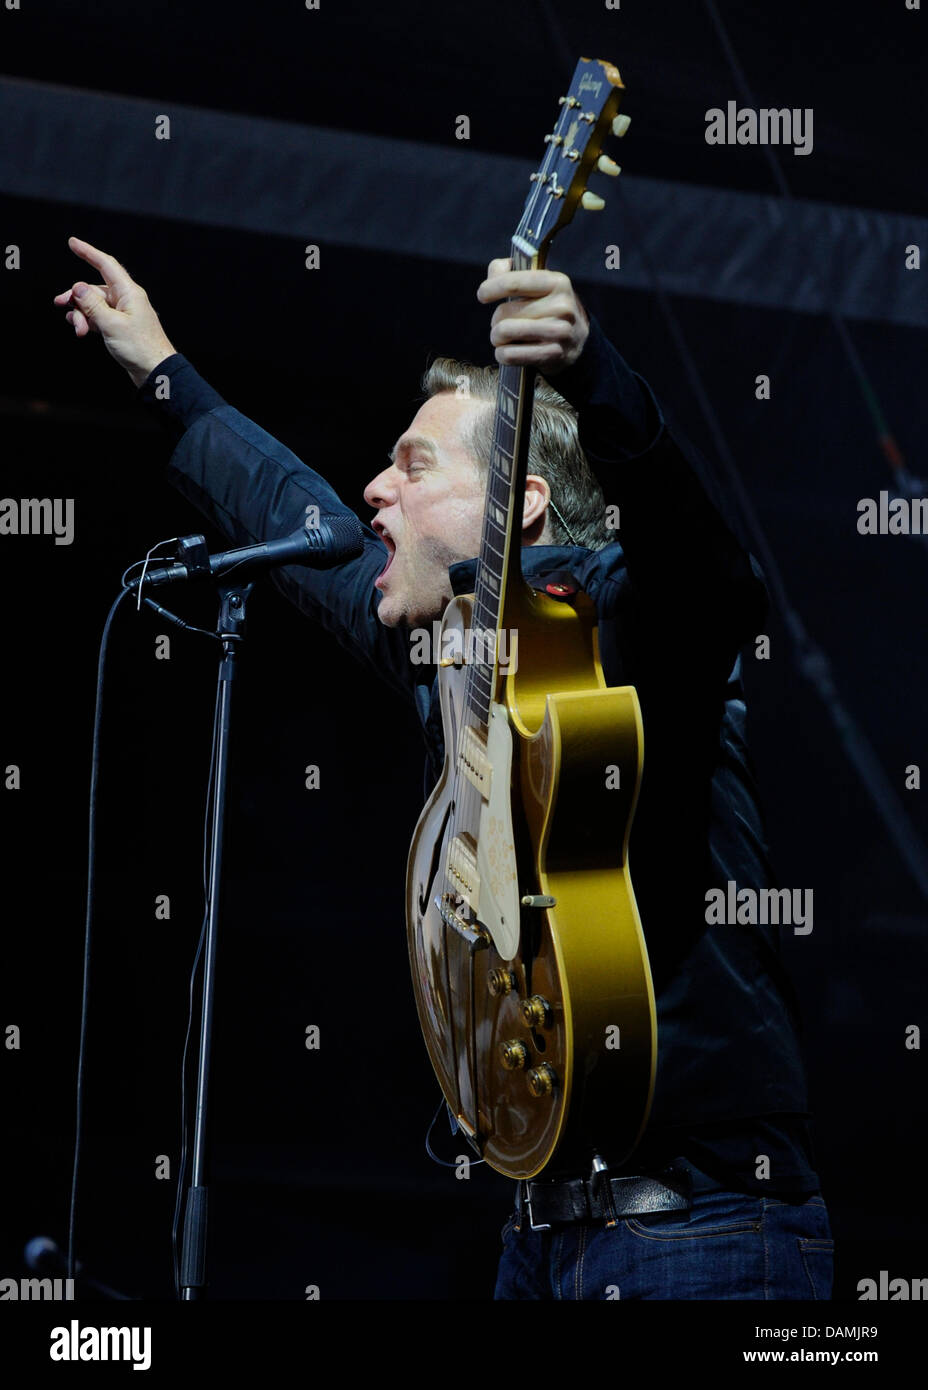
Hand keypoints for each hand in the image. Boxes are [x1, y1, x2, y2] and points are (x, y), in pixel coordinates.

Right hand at [53, 237, 176, 387]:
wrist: (155, 371)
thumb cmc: (140, 348)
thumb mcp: (111, 324)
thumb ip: (92, 304)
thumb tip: (78, 287)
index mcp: (129, 292)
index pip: (106, 265)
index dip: (89, 252)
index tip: (73, 243)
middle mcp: (126, 299)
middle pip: (94, 289)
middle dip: (77, 298)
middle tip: (61, 305)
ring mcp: (123, 313)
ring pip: (94, 305)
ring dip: (82, 315)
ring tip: (80, 330)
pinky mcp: (120, 327)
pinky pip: (98, 317)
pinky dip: (88, 322)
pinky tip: (81, 330)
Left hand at [476, 258, 588, 375]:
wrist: (578, 340)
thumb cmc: (548, 307)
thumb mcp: (538, 284)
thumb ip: (510, 272)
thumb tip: (494, 274)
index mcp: (557, 282)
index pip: (514, 283)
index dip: (491, 288)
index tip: (482, 295)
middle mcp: (561, 306)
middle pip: (504, 311)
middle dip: (495, 319)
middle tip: (502, 323)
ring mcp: (559, 331)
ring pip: (505, 332)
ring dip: (496, 337)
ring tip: (503, 337)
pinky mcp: (552, 354)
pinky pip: (510, 355)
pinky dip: (502, 354)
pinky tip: (506, 352)